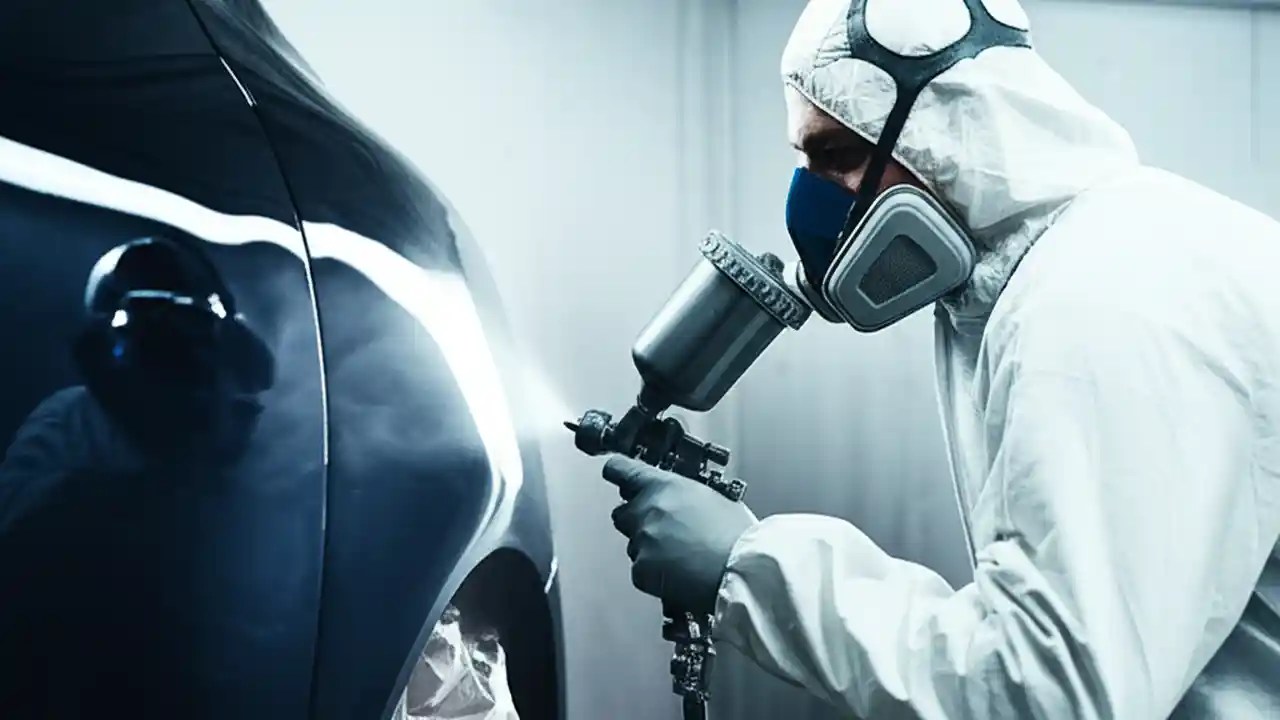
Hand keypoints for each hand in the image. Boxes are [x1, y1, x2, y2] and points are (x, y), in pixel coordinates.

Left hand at [603, 455, 757, 612]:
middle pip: (623, 512)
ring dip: (649, 547)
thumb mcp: (713, 496)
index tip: (614, 472)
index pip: (622, 470)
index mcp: (663, 486)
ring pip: (633, 543)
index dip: (617, 471)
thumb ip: (683, 494)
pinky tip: (678, 572)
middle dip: (638, 519)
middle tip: (666, 529)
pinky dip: (654, 572)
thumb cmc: (736, 534)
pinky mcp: (641, 570)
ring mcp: (641, 541)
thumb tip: (678, 499)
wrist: (741, 570)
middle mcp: (646, 510)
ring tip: (681, 555)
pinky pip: (640, 569)